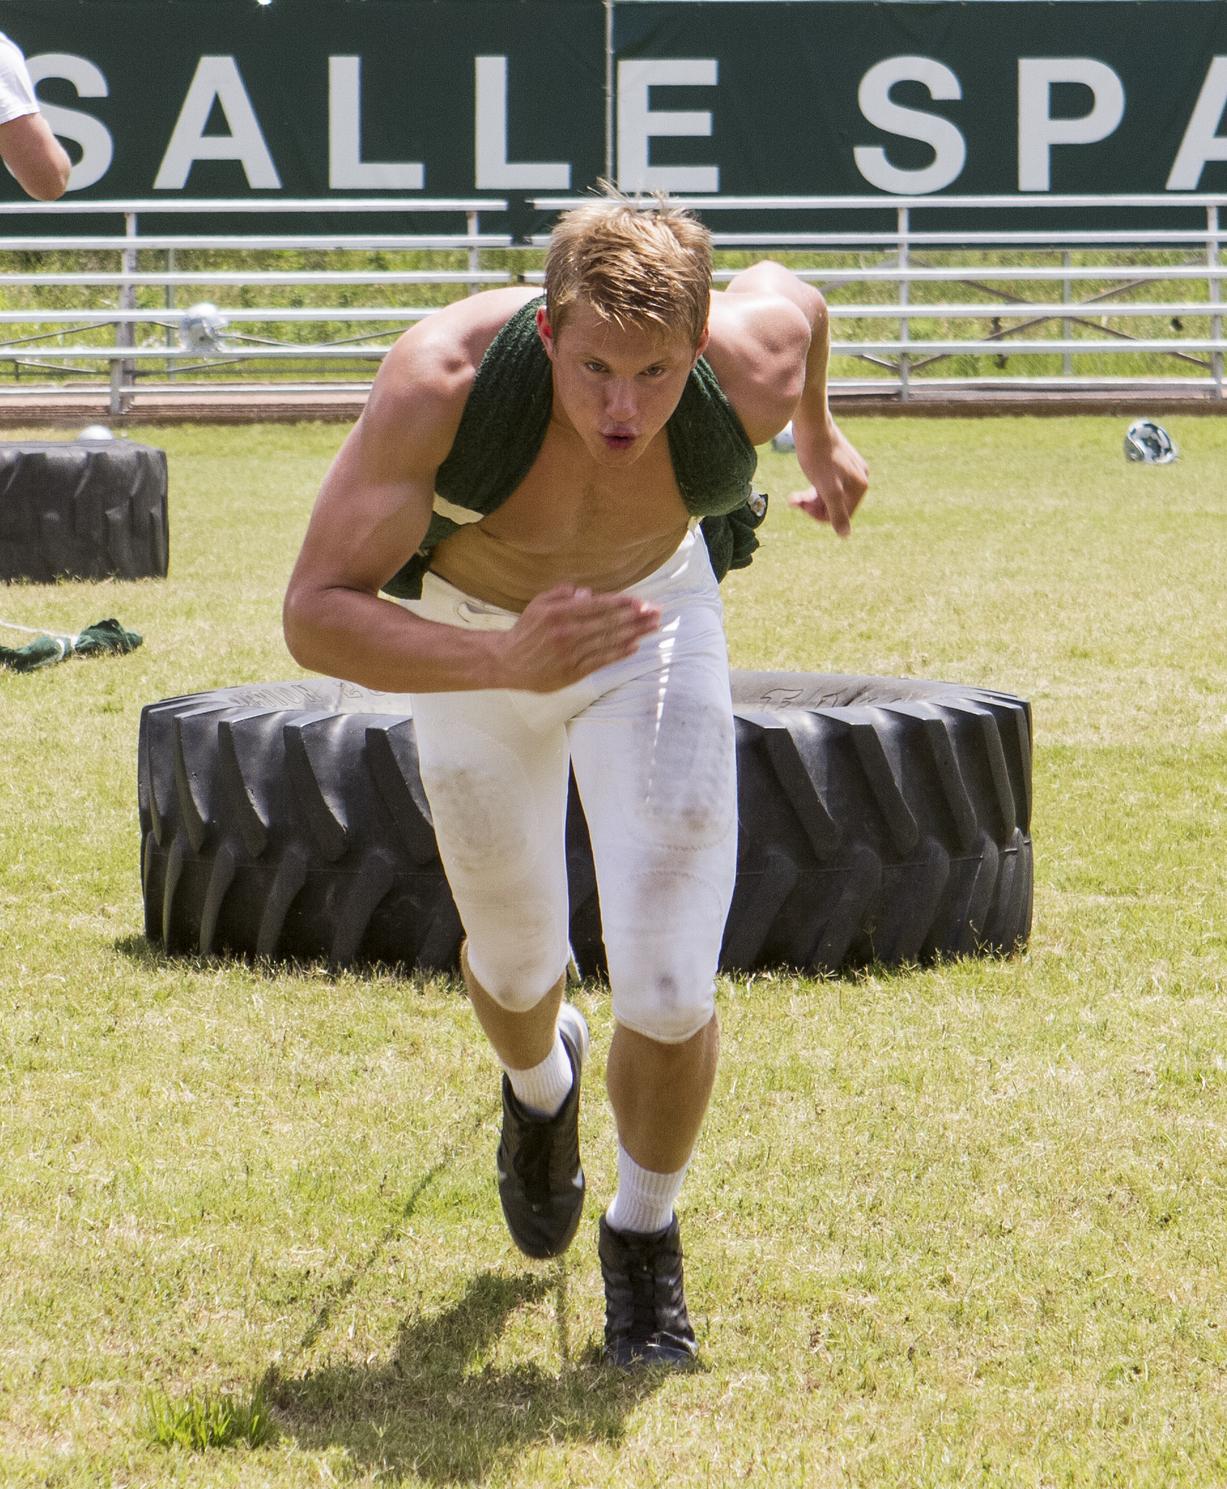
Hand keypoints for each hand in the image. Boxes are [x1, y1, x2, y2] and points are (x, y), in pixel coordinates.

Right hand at [496, 584, 660, 691]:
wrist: (508, 662)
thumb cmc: (526, 630)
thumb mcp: (539, 603)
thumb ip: (563, 593)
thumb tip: (588, 593)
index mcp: (560, 613)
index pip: (598, 606)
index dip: (623, 604)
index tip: (641, 602)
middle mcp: (568, 633)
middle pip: (609, 623)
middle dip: (636, 617)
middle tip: (657, 612)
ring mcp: (572, 654)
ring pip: (609, 642)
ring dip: (635, 633)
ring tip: (653, 627)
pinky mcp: (573, 671)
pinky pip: (601, 660)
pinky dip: (619, 653)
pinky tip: (635, 646)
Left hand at [788, 414, 868, 537]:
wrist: (811, 423)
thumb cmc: (818, 456)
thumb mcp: (827, 488)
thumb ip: (837, 513)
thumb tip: (845, 535)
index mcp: (860, 486)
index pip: (841, 516)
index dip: (819, 516)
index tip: (801, 505)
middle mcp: (859, 478)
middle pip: (835, 505)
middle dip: (813, 506)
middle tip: (793, 500)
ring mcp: (849, 470)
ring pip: (829, 495)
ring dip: (810, 499)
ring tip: (792, 498)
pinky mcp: (837, 462)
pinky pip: (827, 484)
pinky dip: (813, 488)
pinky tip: (799, 490)